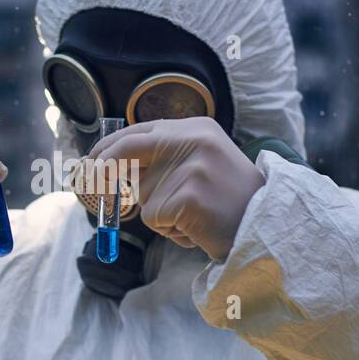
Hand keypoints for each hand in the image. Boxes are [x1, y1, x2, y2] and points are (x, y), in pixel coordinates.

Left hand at [90, 117, 264, 260]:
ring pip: (143, 196)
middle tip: (90, 185)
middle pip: (128, 152)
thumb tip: (113, 167)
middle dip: (102, 170)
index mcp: (196, 128)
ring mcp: (191, 167)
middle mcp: (193, 140)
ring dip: (159, 215)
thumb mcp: (203, 165)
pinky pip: (154, 218)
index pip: (139, 130)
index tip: (91, 160)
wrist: (267, 227)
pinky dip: (170, 231)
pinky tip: (197, 229)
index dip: (109, 146)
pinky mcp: (189, 197)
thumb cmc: (231, 203)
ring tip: (193, 218)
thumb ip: (165, 160)